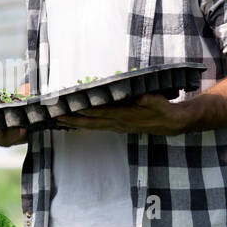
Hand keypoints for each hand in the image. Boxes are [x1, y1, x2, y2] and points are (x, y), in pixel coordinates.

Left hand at [55, 93, 191, 134]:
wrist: (171, 123)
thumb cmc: (163, 108)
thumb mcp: (158, 102)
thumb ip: (148, 100)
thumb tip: (139, 98)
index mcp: (124, 116)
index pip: (100, 113)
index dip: (85, 111)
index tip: (71, 108)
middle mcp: (118, 123)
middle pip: (90, 122)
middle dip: (72, 119)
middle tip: (54, 116)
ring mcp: (117, 126)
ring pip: (92, 126)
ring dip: (75, 123)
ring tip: (58, 120)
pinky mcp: (118, 127)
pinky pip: (97, 127)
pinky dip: (84, 125)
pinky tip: (76, 123)